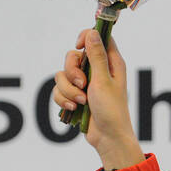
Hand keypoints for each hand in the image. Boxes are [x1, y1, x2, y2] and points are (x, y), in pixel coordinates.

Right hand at [53, 29, 142, 167]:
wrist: (107, 137)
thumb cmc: (111, 110)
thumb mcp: (103, 80)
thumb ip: (96, 56)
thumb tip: (92, 32)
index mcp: (111, 63)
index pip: (97, 37)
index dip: (85, 37)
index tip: (78, 47)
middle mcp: (98, 70)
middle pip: (73, 56)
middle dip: (72, 71)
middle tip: (82, 84)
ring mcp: (86, 84)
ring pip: (63, 74)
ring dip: (68, 90)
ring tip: (81, 102)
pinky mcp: (76, 96)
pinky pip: (59, 89)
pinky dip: (64, 99)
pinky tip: (74, 108)